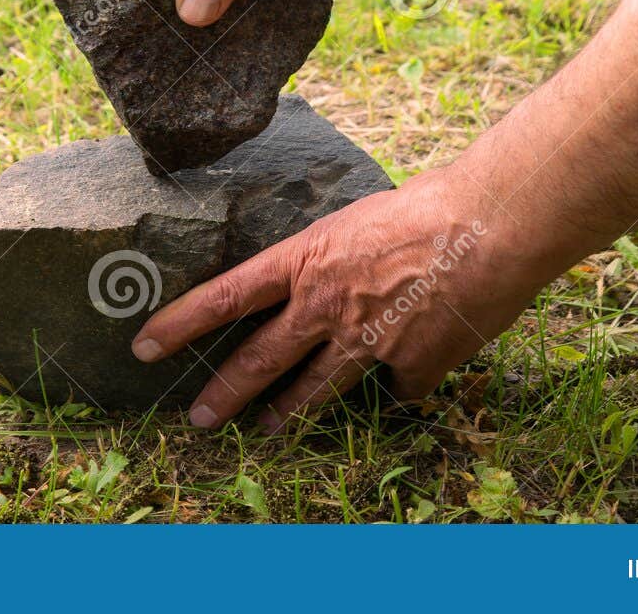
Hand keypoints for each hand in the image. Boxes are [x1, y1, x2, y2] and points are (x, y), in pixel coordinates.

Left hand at [128, 169, 542, 432]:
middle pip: (260, 360)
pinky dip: (406, 379)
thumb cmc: (435, 205)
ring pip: (315, 391)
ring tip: (267, 431)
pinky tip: (421, 365)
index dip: (180, 325)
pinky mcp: (411, 368)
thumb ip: (337, 258)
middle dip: (224, 394)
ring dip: (287, 414)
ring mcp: (366, 344)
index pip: (225, 297)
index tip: (143, 347)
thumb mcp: (362, 220)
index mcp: (307, 260)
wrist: (493, 224)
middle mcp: (326, 307)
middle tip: (197, 418)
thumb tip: (334, 279)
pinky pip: (399, 386)